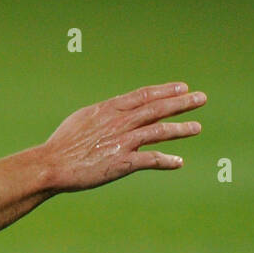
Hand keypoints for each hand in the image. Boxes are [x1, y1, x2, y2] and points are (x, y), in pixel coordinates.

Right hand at [39, 81, 205, 192]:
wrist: (52, 164)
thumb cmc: (63, 143)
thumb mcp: (84, 119)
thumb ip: (104, 114)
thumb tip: (117, 110)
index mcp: (109, 109)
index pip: (144, 95)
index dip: (165, 90)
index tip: (183, 88)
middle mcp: (119, 122)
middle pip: (156, 108)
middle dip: (181, 103)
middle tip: (202, 98)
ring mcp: (122, 142)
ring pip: (158, 131)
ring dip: (180, 129)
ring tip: (197, 127)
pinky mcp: (122, 163)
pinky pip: (150, 160)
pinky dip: (166, 161)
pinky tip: (179, 162)